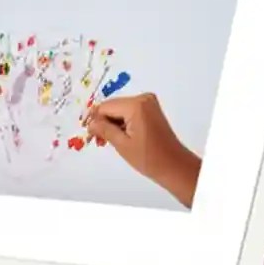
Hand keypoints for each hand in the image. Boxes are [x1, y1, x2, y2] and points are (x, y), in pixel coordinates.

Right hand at [86, 93, 201, 207]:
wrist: (174, 165)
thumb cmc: (150, 157)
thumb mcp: (121, 144)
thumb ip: (103, 129)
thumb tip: (90, 123)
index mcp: (136, 105)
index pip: (105, 107)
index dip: (94, 120)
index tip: (89, 133)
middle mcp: (143, 99)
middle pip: (112, 106)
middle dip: (103, 121)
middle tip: (98, 139)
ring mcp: (148, 103)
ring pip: (119, 109)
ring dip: (112, 123)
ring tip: (108, 140)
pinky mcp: (151, 109)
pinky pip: (129, 111)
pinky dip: (122, 122)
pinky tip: (119, 136)